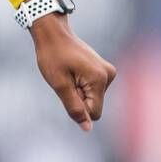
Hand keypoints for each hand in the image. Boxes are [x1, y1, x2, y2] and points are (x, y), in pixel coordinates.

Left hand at [30, 13, 116, 131]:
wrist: (53, 33)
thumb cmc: (52, 56)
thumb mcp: (59, 84)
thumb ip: (74, 107)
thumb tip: (87, 128)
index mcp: (100, 79)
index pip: (93, 112)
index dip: (77, 107)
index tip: (66, 89)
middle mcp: (109, 75)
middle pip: (93, 104)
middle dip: (77, 97)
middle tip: (64, 79)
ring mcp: (107, 71)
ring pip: (92, 96)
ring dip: (77, 90)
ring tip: (67, 72)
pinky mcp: (102, 69)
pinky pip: (91, 87)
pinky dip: (79, 83)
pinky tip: (71, 70)